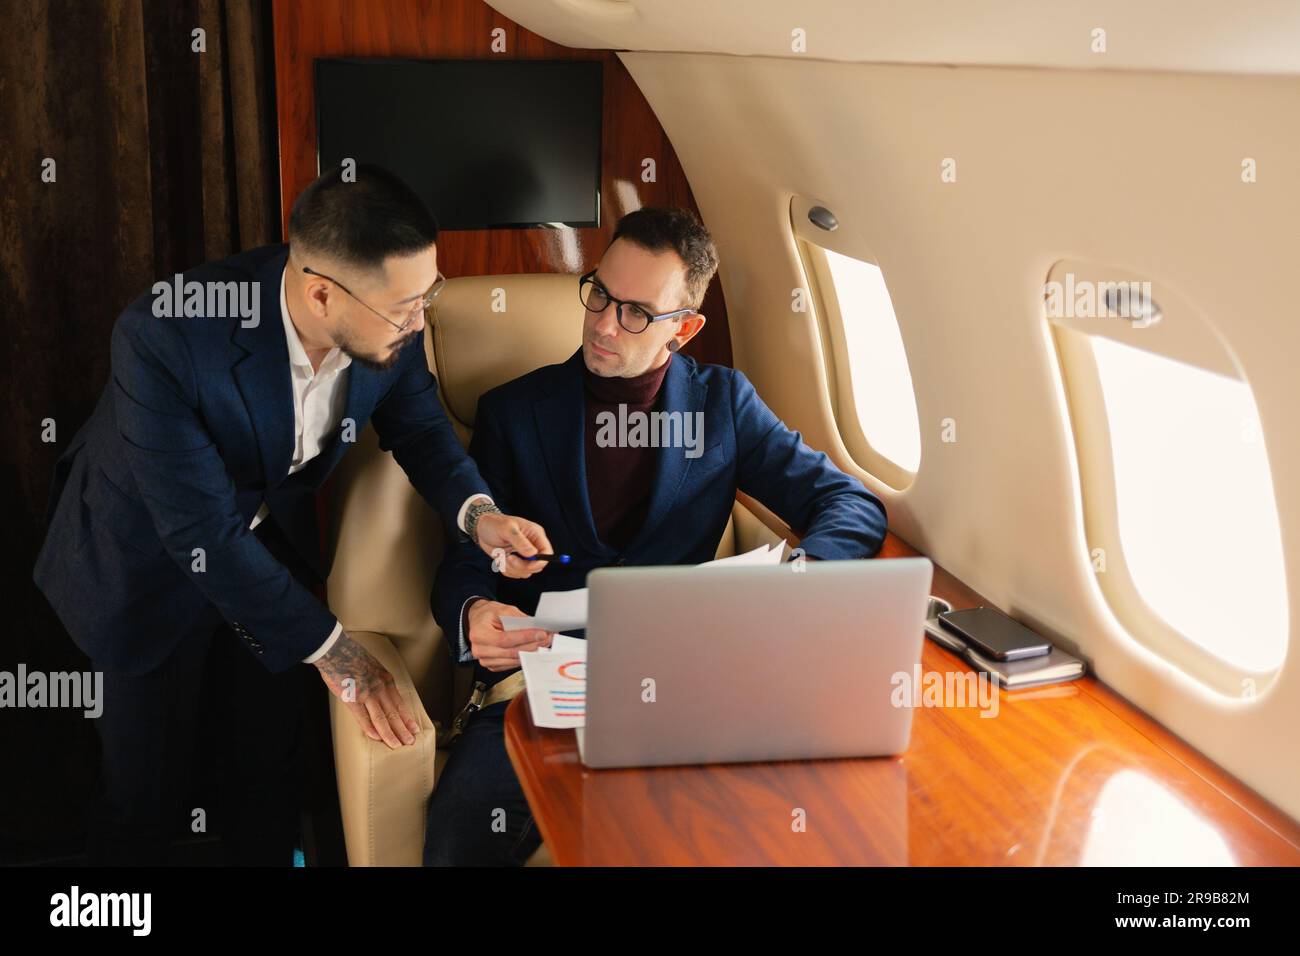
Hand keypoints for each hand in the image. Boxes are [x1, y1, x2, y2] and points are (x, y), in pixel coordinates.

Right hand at [313, 631, 418, 748]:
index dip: (407, 718)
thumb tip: (381, 691)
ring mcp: (367, 694)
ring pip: (382, 718)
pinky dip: (370, 729)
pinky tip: (377, 738)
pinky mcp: (352, 699)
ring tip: (397, 745)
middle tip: (410, 742)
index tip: (414, 728)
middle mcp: (380, 688)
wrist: (337, 650)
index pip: (400, 703)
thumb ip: (378, 680)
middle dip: (403, 729)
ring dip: (390, 734)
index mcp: (386, 680)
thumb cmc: (352, 656)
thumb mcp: (373, 666)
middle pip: (394, 713)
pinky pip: (363, 717)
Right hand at [467, 599, 554, 671]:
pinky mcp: (493, 666)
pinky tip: (534, 650)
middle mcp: (480, 650)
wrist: (478, 621)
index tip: (541, 633)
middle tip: (548, 638)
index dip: (525, 637)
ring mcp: (486, 660)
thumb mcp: (502, 609)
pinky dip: (525, 657)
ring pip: (513, 660)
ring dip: (531, 652)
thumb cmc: (488, 614)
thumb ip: (518, 619)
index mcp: (479, 634)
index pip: (505, 639)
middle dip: (533, 645)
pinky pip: (512, 664)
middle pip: (511, 652)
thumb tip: (536, 627)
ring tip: (545, 643)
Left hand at [473, 511, 553, 578]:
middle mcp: (532, 546)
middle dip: (522, 566)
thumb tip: (533, 553)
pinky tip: (499, 558)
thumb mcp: (507, 529)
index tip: (528, 565)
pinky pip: (515, 573)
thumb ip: (520, 541)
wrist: (482, 528)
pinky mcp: (515, 562)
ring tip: (501, 556)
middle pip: (537, 566)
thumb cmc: (495, 524)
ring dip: (512, 568)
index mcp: (535, 535)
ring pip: (525, 572)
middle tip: (509, 558)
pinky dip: (506, 569)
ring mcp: (523, 555)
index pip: (547, 552)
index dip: (540, 561)